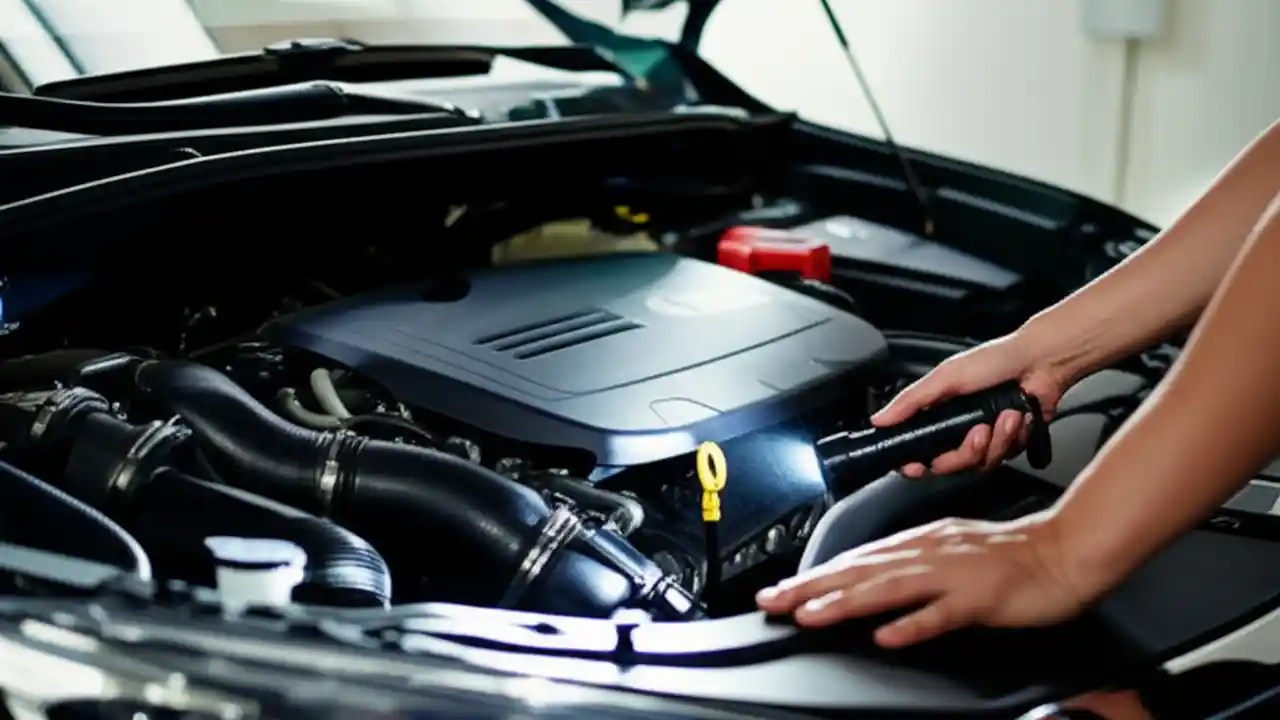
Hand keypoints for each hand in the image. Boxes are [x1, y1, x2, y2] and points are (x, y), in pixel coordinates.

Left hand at [756, 514, 1102, 647]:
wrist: (1063, 551)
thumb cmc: (1009, 556)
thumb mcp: (948, 552)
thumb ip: (910, 565)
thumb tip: (869, 578)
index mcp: (919, 542)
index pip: (856, 560)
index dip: (815, 576)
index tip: (780, 590)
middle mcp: (927, 552)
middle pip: (860, 571)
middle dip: (811, 587)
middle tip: (772, 600)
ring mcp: (952, 574)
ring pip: (889, 588)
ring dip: (846, 601)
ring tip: (810, 615)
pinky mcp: (980, 598)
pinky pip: (942, 613)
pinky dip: (913, 623)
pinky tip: (888, 636)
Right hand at [872, 332, 1068, 476]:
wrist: (1041, 362)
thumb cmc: (995, 361)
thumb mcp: (945, 377)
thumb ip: (911, 401)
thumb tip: (879, 419)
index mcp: (937, 414)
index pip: (916, 450)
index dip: (913, 464)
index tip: (916, 466)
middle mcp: (957, 430)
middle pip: (949, 465)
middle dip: (966, 452)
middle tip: (977, 431)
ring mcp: (984, 439)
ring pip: (979, 464)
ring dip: (996, 441)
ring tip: (1006, 416)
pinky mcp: (1009, 444)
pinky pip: (1005, 457)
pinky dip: (1015, 437)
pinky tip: (1019, 417)